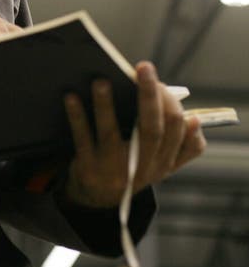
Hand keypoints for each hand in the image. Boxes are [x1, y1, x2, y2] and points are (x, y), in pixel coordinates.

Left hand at [62, 61, 205, 208]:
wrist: (98, 199)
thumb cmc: (133, 166)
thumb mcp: (161, 162)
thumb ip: (182, 144)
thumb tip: (194, 119)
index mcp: (164, 162)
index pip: (177, 130)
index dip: (170, 103)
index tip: (159, 81)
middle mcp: (143, 169)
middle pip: (151, 130)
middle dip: (149, 96)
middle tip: (143, 67)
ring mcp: (114, 171)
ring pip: (112, 135)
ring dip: (106, 106)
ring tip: (101, 80)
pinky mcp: (89, 170)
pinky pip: (82, 140)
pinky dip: (77, 118)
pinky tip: (72, 97)